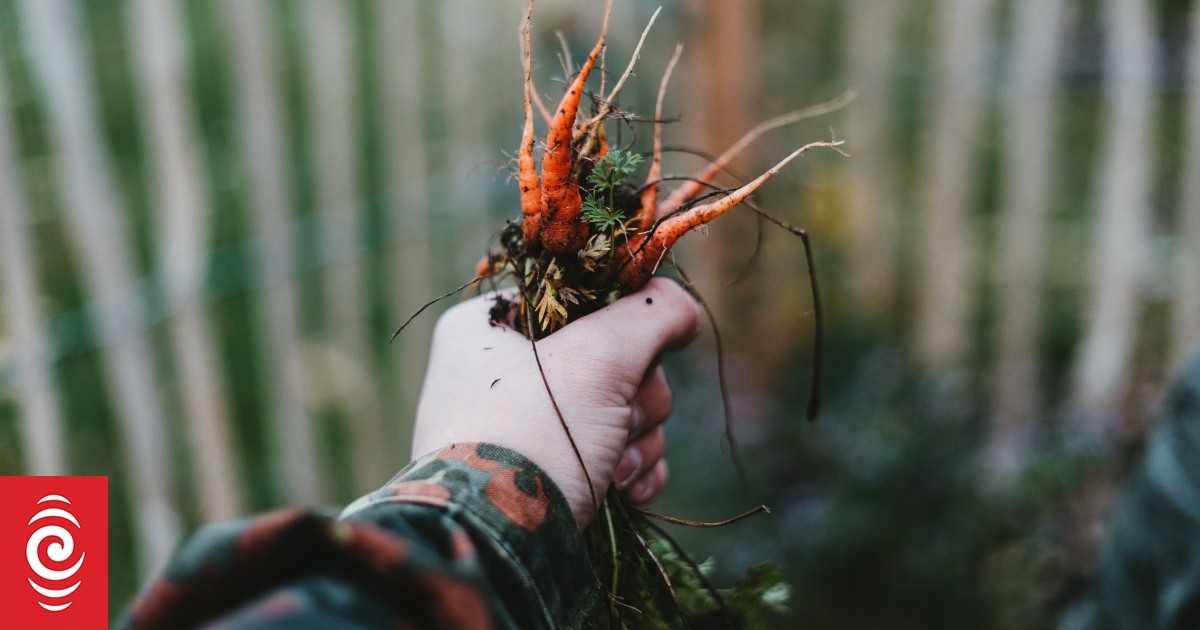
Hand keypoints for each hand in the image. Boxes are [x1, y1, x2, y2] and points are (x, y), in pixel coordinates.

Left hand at [411, 278, 702, 527]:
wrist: (501, 547)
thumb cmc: (535, 433)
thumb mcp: (600, 355)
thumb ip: (652, 313)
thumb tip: (682, 310)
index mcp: (488, 326)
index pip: (580, 297)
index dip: (621, 322)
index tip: (634, 349)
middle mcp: (500, 371)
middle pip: (611, 356)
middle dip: (635, 396)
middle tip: (620, 418)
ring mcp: (524, 427)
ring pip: (620, 407)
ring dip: (637, 437)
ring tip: (616, 467)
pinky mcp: (547, 475)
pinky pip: (613, 453)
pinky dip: (630, 470)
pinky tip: (626, 491)